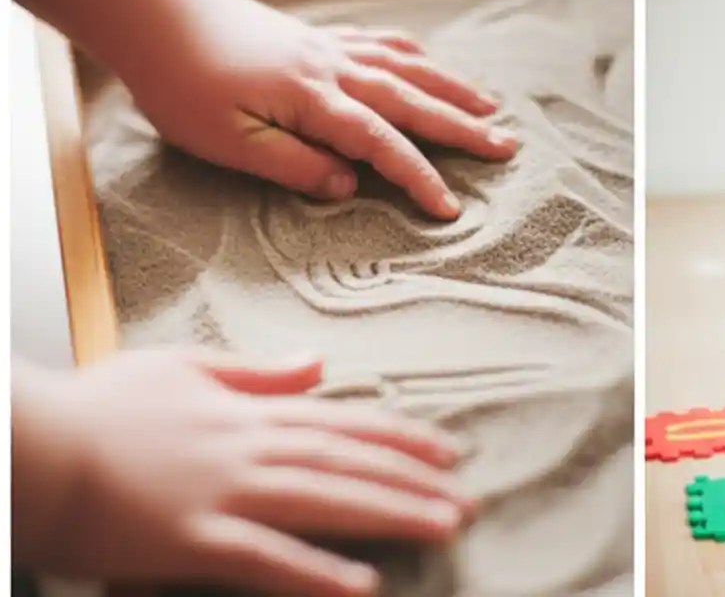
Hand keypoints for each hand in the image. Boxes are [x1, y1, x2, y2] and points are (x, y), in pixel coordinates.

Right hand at [14, 350, 472, 596]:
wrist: (34, 444)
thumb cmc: (99, 408)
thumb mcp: (184, 369)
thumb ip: (257, 372)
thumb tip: (320, 365)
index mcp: (247, 412)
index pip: (342, 421)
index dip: (400, 436)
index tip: (448, 451)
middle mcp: (248, 448)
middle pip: (348, 461)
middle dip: (413, 480)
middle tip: (467, 498)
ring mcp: (223, 493)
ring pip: (325, 500)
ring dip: (390, 514)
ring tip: (444, 527)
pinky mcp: (192, 540)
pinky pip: (266, 558)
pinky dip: (316, 572)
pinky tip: (363, 586)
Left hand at [127, 0, 517, 220]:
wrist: (155, 12)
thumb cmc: (182, 82)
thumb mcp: (225, 140)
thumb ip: (291, 164)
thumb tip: (348, 186)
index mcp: (313, 100)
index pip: (381, 144)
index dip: (419, 177)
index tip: (450, 208)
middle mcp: (333, 70)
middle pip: (412, 100)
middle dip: (462, 128)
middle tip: (506, 148)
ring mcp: (328, 49)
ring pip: (405, 68)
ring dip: (451, 88)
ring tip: (490, 108)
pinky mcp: (315, 38)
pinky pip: (378, 42)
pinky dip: (411, 53)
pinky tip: (426, 60)